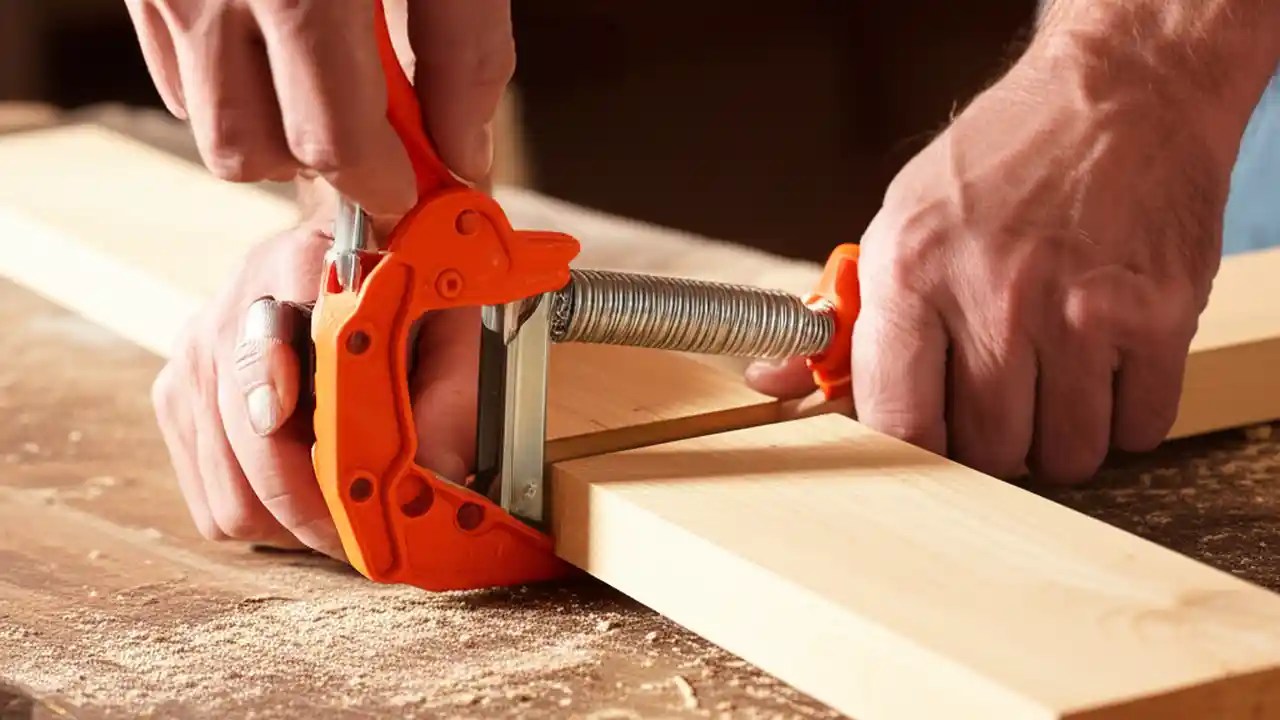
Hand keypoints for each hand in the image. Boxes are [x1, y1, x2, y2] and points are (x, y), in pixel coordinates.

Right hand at [123, 0, 513, 216]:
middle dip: (322, 164)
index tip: (411, 192)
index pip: (333, 144)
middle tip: (373, 130)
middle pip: (254, 154)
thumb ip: (466, 54)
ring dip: (274, 132)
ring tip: (324, 76)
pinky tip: (277, 48)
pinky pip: (177, 78)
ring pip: (211, 126)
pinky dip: (232, 91)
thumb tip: (465, 157)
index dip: (382, 186)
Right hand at [151, 221, 478, 557]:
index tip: (321, 452)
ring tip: (347, 515)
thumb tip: (436, 476)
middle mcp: (233, 308)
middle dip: (314, 505)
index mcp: (300, 266)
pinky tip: (308, 495)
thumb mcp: (453, 325)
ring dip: (292, 522)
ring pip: (231, 490)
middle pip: (251, 439)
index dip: (291, 398)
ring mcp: (194, 356)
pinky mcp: (176, 398)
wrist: (351, 251)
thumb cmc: (408, 294)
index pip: (277, 334)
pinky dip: (264, 518)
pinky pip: (214, 502)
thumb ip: (453, 392)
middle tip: (369, 537)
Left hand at [749, 41, 1245, 482]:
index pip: (898, 422)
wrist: (1123, 91)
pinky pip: (1138, 429)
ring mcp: (1081, 312)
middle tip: (998, 398)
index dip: (912, 450)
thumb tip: (774, 379)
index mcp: (912, 274)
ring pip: (1066, 455)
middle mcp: (993, 299)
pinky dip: (1122, 418)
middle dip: (990, 441)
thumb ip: (846, 317)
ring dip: (1059, 438)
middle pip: (988, 452)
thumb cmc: (1004, 159)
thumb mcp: (902, 220)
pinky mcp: (1159, 318)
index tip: (927, 445)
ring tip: (1054, 383)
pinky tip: (1105, 372)